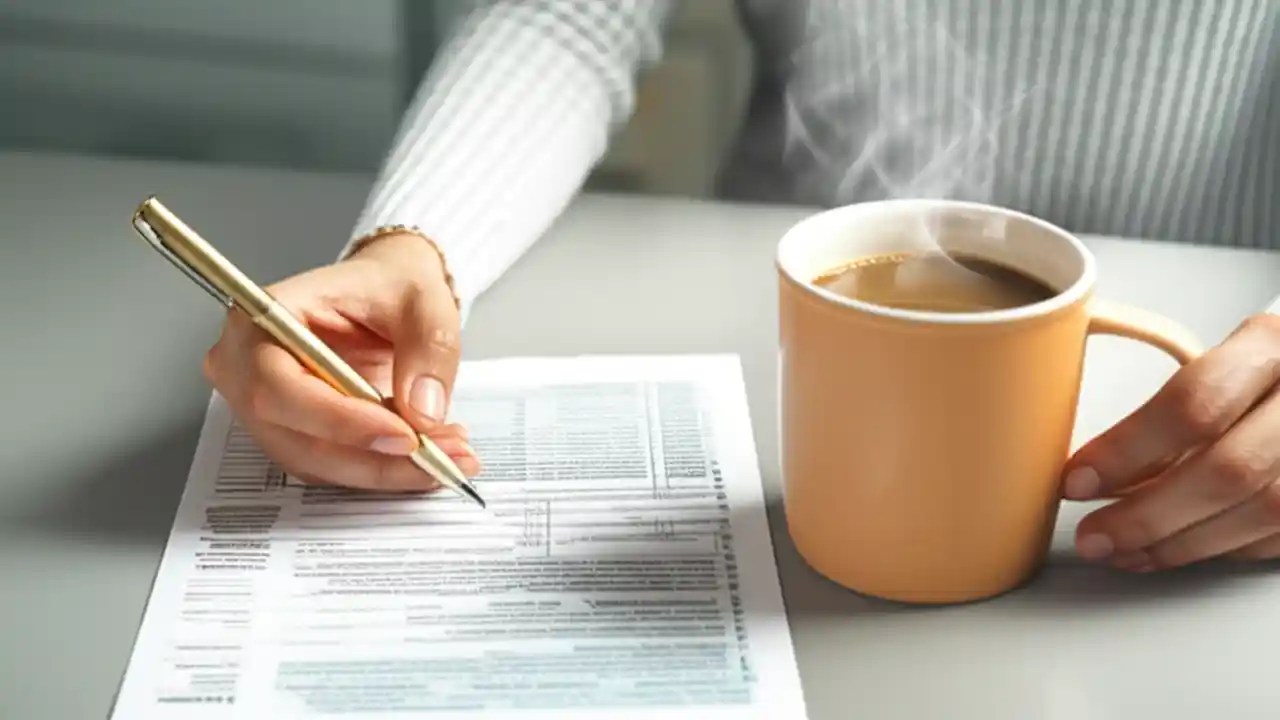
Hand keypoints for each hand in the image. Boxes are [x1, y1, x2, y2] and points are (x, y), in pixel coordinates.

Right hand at [203, 231, 479, 490]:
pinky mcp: (290, 432)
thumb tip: (422, 413)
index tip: (405, 436)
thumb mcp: (425, 303)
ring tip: (447, 456)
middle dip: (375, 457)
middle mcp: (247, 367)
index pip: (277, 385)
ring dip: (384, 470)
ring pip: (316, 463)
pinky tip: (425, 458)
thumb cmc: (391, 286)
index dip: (338, 420)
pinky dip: (380, 469)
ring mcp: (264, 406)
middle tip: (444, 458)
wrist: (388, 294)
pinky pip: (330, 467)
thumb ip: (428, 352)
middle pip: (295, 437)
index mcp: (265, 317)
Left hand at [1063, 314, 1279, 570]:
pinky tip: (1170, 550)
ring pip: (1259, 511)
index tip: (1077, 480)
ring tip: (1123, 551)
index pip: (1194, 403)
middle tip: (1093, 535)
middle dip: (1148, 515)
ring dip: (1179, 543)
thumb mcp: (1222, 362)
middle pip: (1227, 470)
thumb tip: (1093, 469)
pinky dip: (1218, 548)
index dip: (1128, 450)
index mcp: (1270, 346)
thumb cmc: (1261, 371)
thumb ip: (1169, 410)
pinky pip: (1276, 535)